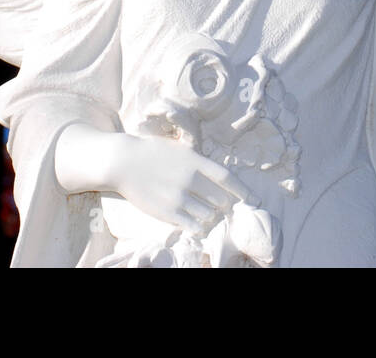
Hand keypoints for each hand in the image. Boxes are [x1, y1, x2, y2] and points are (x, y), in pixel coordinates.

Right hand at [83, 130, 255, 234]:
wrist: (123, 162)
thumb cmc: (151, 152)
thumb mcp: (179, 148)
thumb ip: (198, 161)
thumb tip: (218, 176)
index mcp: (195, 161)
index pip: (227, 178)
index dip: (243, 190)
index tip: (252, 198)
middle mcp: (190, 180)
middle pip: (221, 199)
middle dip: (225, 204)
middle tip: (223, 206)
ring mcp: (179, 198)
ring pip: (208, 214)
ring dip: (210, 215)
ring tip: (206, 212)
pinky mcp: (167, 213)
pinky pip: (193, 225)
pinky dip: (199, 226)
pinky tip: (197, 223)